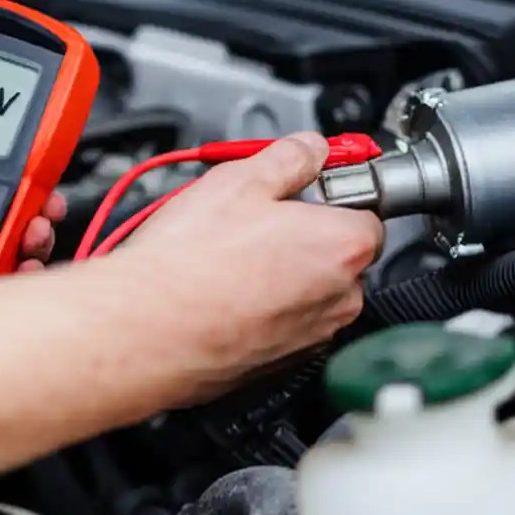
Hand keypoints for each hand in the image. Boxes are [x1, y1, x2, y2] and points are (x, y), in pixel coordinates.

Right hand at [117, 132, 383, 404]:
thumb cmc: (190, 263)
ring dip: (282, 274)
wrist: (146, 330)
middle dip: (305, 236)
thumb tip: (309, 149)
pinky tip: (222, 293)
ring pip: (310, 293)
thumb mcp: (239, 180)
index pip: (368, 212)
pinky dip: (262, 310)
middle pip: (340, 255)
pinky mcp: (279, 364)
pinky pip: (283, 326)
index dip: (330, 195)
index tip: (301, 188)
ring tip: (229, 258)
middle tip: (254, 221)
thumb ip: (289, 157)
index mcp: (343, 246)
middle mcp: (340, 299)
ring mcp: (311, 338)